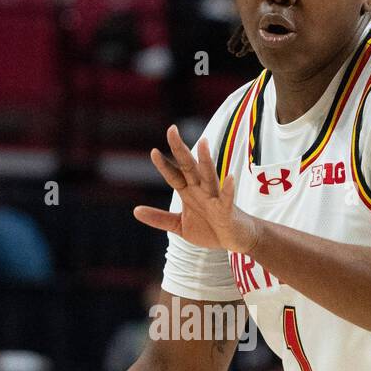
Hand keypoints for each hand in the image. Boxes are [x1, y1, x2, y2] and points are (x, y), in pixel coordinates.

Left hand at [133, 125, 260, 253]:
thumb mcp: (180, 225)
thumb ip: (159, 218)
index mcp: (189, 192)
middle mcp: (201, 190)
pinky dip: (228, 189)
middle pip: (189, 167)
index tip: (153, 151)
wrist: (235, 240)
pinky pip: (227, 198)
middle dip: (180, 150)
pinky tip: (230, 178)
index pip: (174, 175)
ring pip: (209, 176)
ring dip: (206, 160)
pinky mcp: (227, 210)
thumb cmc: (209, 229)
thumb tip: (135, 211)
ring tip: (203, 143)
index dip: (164, 165)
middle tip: (171, 130)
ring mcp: (214, 198)